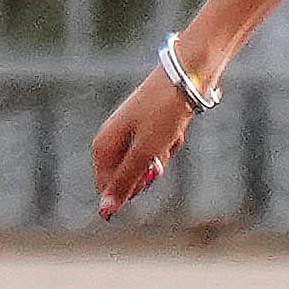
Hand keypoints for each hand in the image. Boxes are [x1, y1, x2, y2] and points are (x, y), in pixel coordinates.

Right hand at [92, 67, 194, 219]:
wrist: (185, 77)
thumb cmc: (163, 112)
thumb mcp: (146, 152)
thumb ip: (125, 182)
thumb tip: (105, 211)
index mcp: (102, 147)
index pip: (108, 188)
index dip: (132, 186)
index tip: (151, 169)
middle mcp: (112, 141)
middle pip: (130, 178)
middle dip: (151, 170)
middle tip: (161, 148)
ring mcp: (130, 134)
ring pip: (148, 165)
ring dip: (164, 155)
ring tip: (169, 132)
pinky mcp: (147, 128)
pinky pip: (160, 151)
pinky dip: (171, 143)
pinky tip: (175, 126)